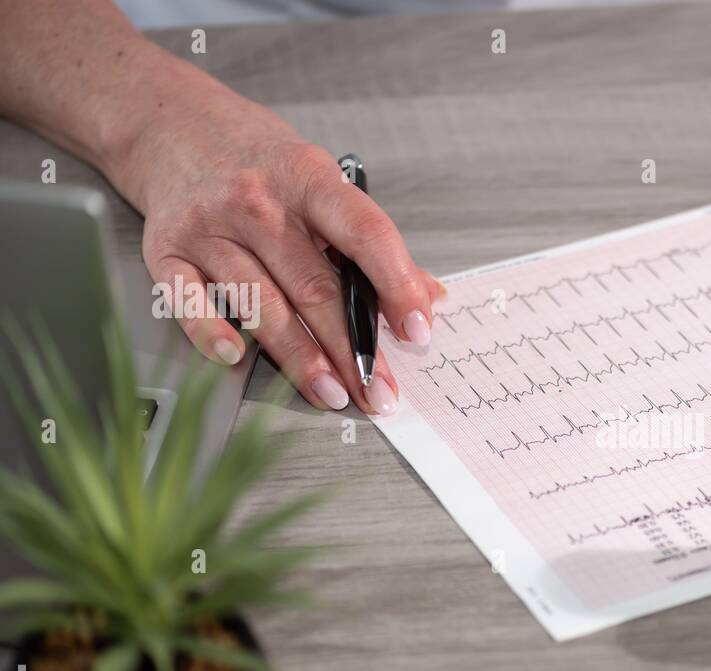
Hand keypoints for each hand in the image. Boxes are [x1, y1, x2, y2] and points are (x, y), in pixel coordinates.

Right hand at [112, 71, 442, 413]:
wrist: (168, 121)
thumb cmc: (258, 159)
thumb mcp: (320, 178)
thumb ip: (371, 240)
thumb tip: (429, 294)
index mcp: (308, 179)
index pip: (365, 235)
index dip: (397, 286)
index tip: (418, 330)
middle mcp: (258, 203)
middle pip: (316, 287)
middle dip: (353, 348)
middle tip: (380, 392)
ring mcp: (210, 228)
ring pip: (263, 304)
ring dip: (301, 358)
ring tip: (334, 395)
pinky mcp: (167, 250)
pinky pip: (187, 300)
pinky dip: (210, 332)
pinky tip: (236, 359)